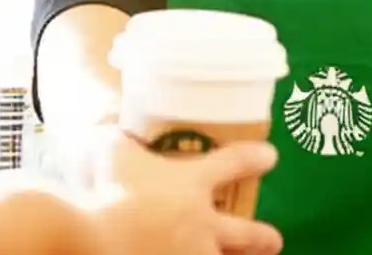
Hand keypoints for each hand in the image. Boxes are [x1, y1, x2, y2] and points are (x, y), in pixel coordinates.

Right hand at [88, 127, 281, 254]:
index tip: (270, 157)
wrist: (97, 240)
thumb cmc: (109, 189)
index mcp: (193, 183)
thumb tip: (107, 131)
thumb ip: (116, 140)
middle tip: (274, 239)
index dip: (254, 158)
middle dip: (262, 237)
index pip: (234, 163)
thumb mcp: (112, 152)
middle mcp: (202, 225)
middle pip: (247, 233)